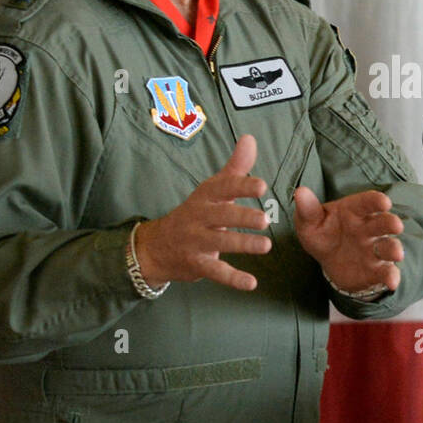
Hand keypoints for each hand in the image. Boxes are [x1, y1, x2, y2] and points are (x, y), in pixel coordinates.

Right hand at [135, 135, 271, 290]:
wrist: (155, 246)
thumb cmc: (195, 213)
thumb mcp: (212, 190)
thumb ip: (235, 168)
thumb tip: (250, 138)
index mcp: (205, 196)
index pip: (223, 188)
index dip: (241, 186)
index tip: (261, 186)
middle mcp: (198, 217)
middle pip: (221, 216)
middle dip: (242, 218)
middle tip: (265, 220)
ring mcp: (195, 242)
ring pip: (219, 243)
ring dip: (243, 245)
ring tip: (266, 247)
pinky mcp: (195, 265)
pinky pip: (215, 272)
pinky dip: (233, 279)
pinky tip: (251, 283)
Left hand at [293, 187, 404, 295]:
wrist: (329, 260)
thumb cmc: (322, 233)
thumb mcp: (310, 222)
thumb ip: (307, 209)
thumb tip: (300, 192)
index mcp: (355, 212)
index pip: (367, 202)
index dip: (376, 201)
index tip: (384, 202)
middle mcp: (369, 228)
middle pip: (384, 223)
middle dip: (391, 223)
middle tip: (396, 225)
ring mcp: (375, 249)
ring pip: (388, 247)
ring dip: (394, 249)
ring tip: (397, 254)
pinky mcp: (376, 269)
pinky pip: (386, 272)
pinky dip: (392, 276)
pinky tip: (392, 282)